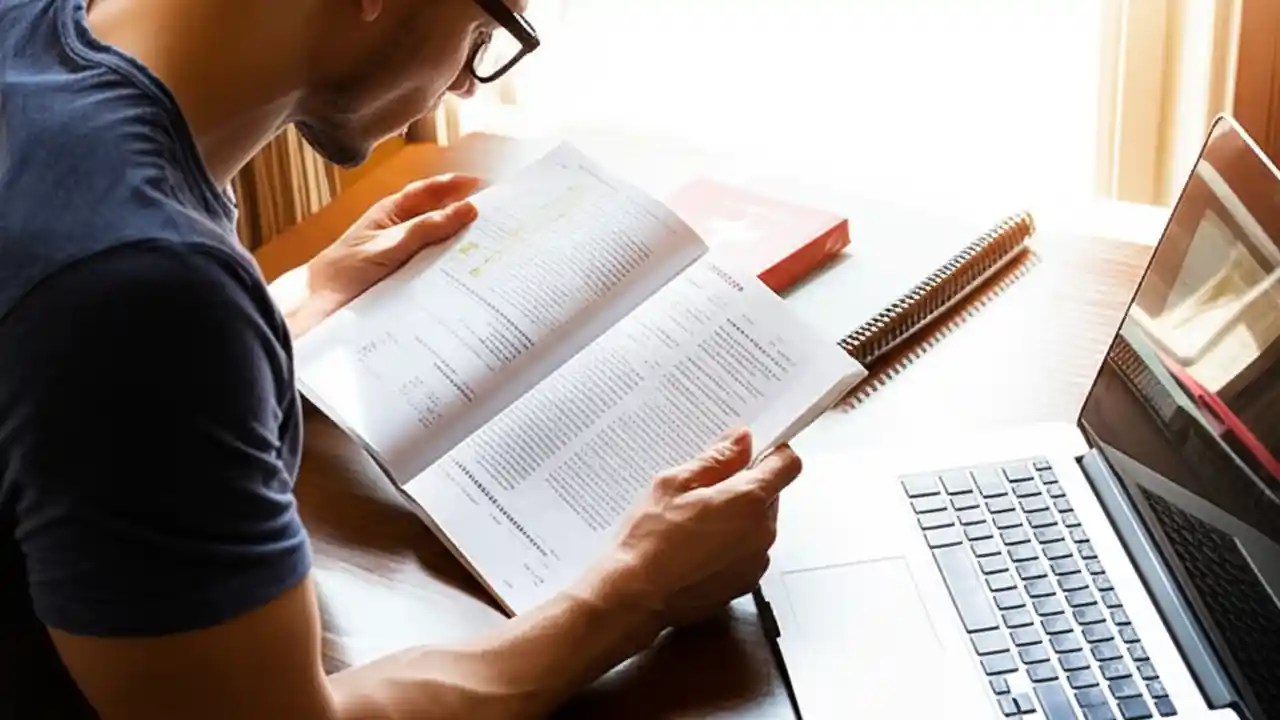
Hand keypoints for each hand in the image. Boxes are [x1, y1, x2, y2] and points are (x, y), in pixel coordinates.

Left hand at [272, 173, 480, 337]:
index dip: (457, 184)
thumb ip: (427, 227)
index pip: (431, 189)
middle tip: (499, 215)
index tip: (485, 184)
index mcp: (392, 211)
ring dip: (461, 241)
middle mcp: (398, 228)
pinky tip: (467, 273)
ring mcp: (401, 251)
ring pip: (438, 240)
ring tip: (491, 245)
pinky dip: (450, 264)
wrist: (320, 304)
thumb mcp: (390, 246)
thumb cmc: (346, 270)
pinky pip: (433, 263)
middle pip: (439, 213)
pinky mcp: (403, 273)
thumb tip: (467, 209)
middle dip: (466, 212)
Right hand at [589, 429, 800, 627]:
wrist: (634, 596)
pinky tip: (697, 548)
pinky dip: (731, 545)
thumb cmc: (649, 541)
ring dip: (737, 518)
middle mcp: (762, 532)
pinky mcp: (745, 583)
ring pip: (758, 524)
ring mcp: (756, 561)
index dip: (772, 453)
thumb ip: (716, 459)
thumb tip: (741, 440)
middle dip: (744, 487)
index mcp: (749, 500)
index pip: (787, 464)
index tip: (752, 452)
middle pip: (770, 495)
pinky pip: (747, 551)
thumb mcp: (674, 483)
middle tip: (704, 489)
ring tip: (694, 523)